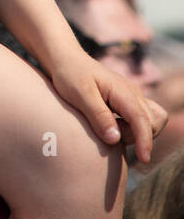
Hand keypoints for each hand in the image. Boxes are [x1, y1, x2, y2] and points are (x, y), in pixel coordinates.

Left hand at [49, 52, 166, 163]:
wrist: (66, 59)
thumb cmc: (70, 75)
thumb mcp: (79, 94)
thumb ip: (98, 115)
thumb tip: (115, 138)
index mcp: (122, 91)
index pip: (142, 120)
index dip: (145, 141)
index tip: (143, 159)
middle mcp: (133, 93)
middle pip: (152, 123)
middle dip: (137, 137)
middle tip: (107, 133)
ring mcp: (132, 97)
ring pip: (151, 122)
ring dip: (137, 133)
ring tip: (109, 129)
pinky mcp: (128, 101)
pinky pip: (143, 119)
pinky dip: (135, 128)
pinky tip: (115, 127)